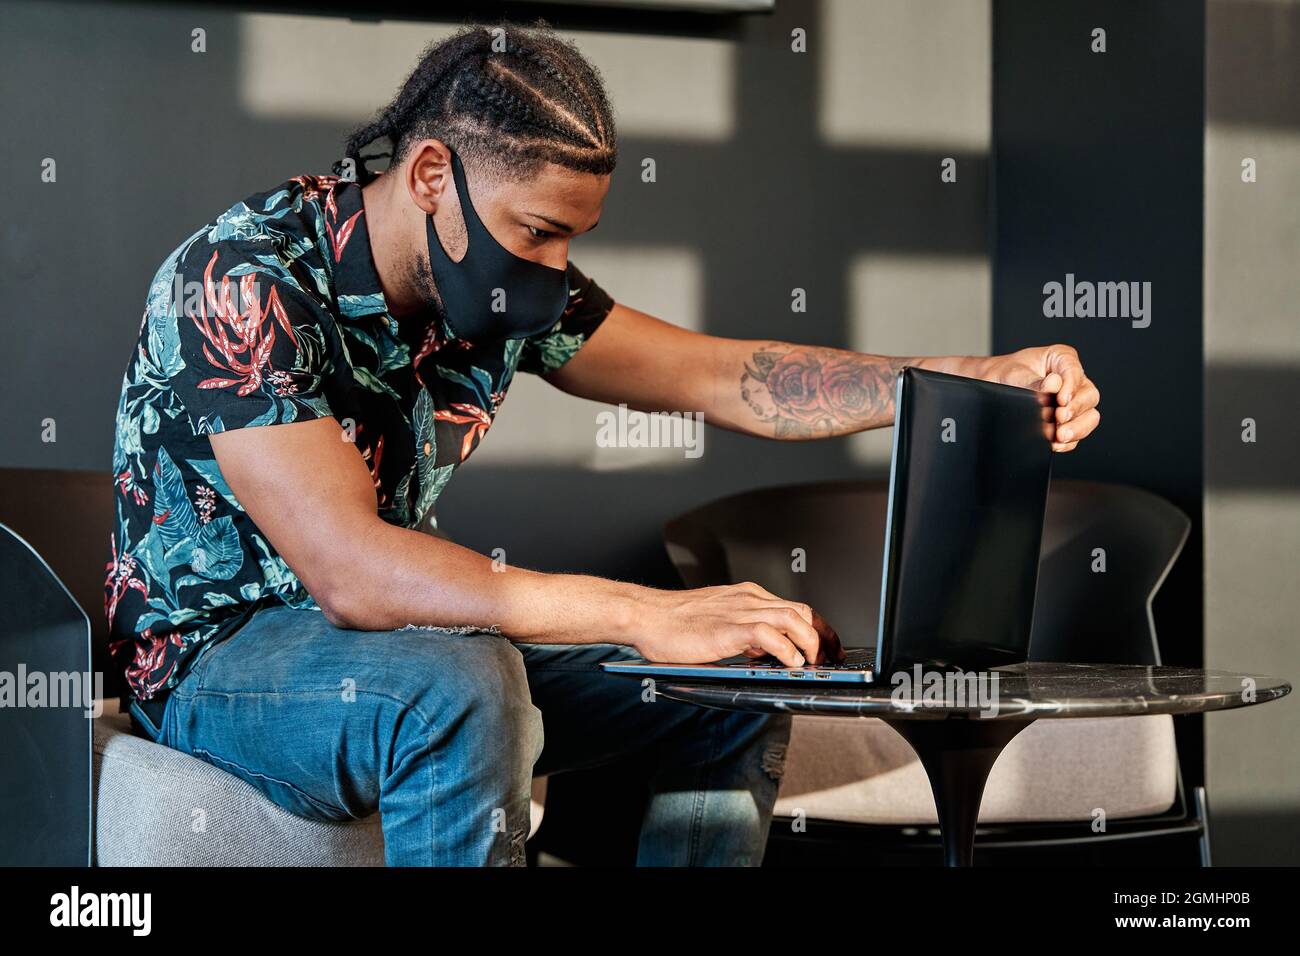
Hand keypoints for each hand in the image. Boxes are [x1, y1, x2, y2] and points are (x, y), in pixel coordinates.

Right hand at [630, 582, 842, 666]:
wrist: (645, 616)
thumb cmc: (673, 623)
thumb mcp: (718, 623)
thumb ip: (744, 633)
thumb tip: (766, 651)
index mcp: (746, 596)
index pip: (794, 607)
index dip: (817, 628)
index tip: (827, 646)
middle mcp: (748, 599)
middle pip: (801, 611)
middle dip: (822, 637)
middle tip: (828, 659)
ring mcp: (739, 612)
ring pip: (792, 618)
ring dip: (808, 643)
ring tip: (810, 663)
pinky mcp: (728, 628)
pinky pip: (769, 634)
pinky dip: (785, 649)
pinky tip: (788, 662)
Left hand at [977, 344, 1099, 451]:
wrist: (991, 387)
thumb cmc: (1004, 373)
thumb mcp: (1013, 374)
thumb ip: (1033, 381)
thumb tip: (1053, 386)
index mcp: (1061, 358)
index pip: (1074, 371)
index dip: (1071, 387)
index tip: (1061, 400)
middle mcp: (1072, 380)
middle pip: (1089, 395)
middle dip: (1076, 409)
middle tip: (1059, 418)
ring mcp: (1073, 401)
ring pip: (1090, 416)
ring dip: (1077, 428)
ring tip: (1060, 435)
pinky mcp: (1068, 421)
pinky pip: (1078, 434)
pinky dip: (1069, 441)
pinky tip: (1056, 444)